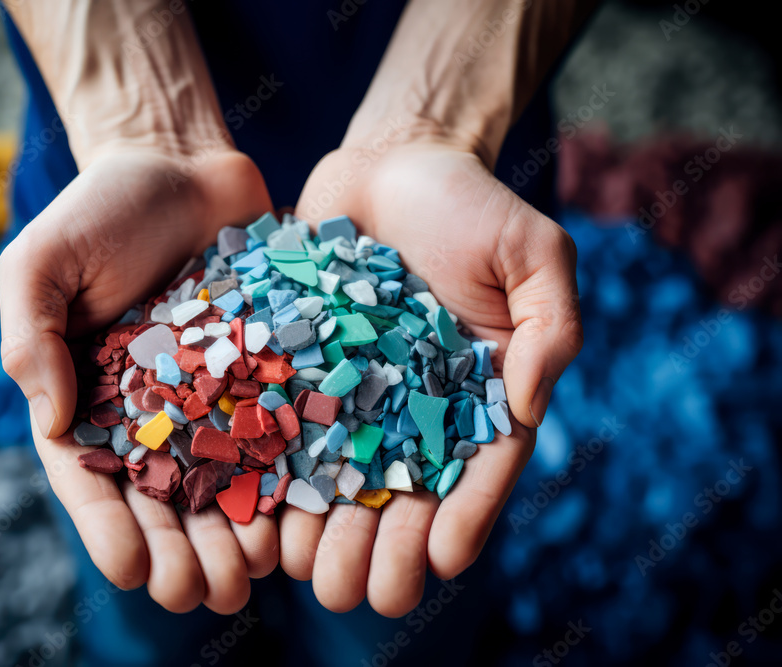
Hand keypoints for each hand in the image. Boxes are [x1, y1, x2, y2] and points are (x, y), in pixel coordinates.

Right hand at [0, 146, 278, 612]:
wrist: (181, 164)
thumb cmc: (100, 208)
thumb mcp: (41, 262)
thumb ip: (31, 337)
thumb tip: (54, 421)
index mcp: (88, 396)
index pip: (90, 478)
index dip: (107, 529)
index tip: (133, 569)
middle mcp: (150, 410)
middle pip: (159, 498)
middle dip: (178, 552)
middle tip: (200, 593)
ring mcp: (210, 396)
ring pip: (218, 484)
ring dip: (230, 538)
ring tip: (248, 579)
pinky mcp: (261, 372)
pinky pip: (270, 435)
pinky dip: (278, 482)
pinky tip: (292, 522)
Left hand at [281, 138, 582, 615]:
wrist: (390, 162)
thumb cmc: (471, 205)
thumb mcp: (534, 253)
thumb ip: (551, 325)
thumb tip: (530, 404)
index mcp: (477, 393)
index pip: (478, 471)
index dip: (465, 518)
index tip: (444, 561)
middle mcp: (414, 407)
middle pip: (402, 495)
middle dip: (383, 550)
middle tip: (362, 593)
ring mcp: (353, 393)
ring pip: (339, 481)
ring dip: (323, 533)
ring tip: (306, 570)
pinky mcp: (300, 370)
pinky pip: (286, 431)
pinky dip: (272, 476)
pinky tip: (257, 516)